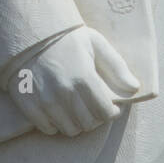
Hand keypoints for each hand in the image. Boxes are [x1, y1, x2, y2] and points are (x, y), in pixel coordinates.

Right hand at [7, 26, 139, 136]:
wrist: (28, 33)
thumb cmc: (66, 38)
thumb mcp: (95, 43)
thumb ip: (117, 66)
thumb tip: (135, 88)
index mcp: (84, 78)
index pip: (105, 112)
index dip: (111, 113)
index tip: (110, 108)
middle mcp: (65, 93)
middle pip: (88, 124)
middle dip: (96, 119)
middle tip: (94, 109)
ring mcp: (45, 101)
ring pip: (69, 129)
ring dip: (77, 123)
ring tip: (77, 110)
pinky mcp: (28, 105)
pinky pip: (48, 129)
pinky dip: (56, 125)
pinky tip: (59, 111)